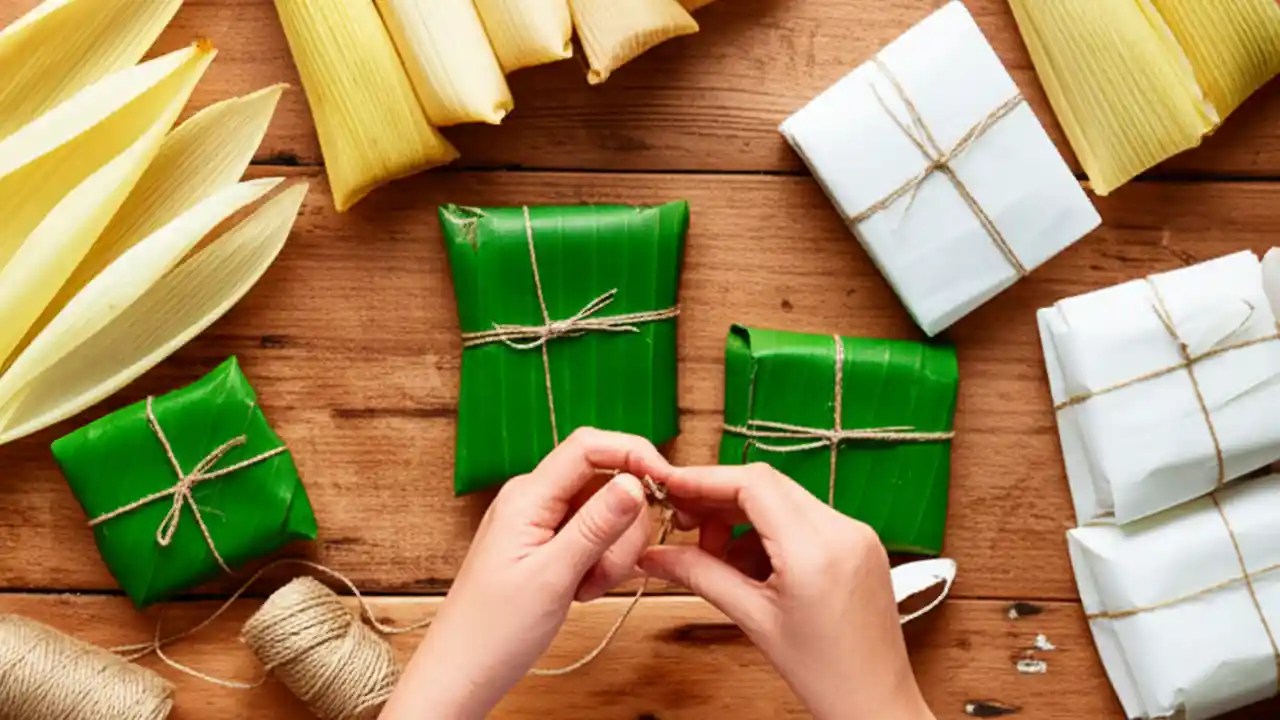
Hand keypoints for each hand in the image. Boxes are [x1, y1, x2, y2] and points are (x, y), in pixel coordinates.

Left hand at [381, 429, 672, 719]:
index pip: (589, 446)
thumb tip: (634, 481)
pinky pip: (594, 537)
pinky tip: (582, 591)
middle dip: (623, 527)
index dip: (633, 453)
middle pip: (606, 482)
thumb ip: (596, 526)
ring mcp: (541, 522)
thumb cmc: (493, 630)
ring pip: (606, 514)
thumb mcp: (553, 576)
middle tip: (603, 574)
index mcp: (528, 495)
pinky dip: (601, 563)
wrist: (463, 671)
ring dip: (612, 553)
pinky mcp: (548, 544)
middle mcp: (534, 499)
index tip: (666, 482)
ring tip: (585, 588)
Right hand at [640, 463, 933, 719]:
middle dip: (718, 498)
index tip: (670, 486)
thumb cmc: (827, 676)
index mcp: (817, 550)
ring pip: (783, 498)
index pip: (753, 484)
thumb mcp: (753, 620)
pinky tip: (748, 562)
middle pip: (767, 484)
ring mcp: (857, 534)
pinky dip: (768, 530)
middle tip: (684, 523)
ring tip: (716, 554)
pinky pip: (804, 517)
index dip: (704, 479)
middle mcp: (844, 531)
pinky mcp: (859, 543)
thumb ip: (700, 576)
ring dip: (741, 516)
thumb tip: (655, 556)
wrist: (876, 704)